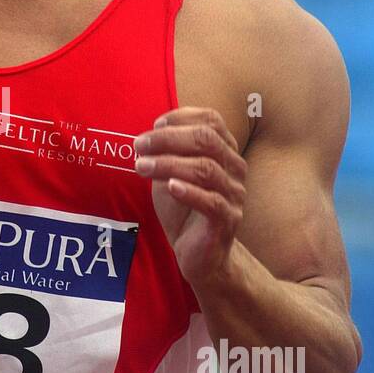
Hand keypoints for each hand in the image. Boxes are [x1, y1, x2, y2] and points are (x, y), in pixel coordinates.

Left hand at [134, 107, 246, 285]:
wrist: (200, 255)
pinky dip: (189, 191)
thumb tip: (146, 137)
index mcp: (225, 152)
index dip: (182, 117)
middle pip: (207, 140)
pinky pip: (212, 202)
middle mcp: (234, 168)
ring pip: (206, 169)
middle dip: (168, 138)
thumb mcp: (171, 175)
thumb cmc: (184, 211)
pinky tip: (169, 186)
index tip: (154, 125)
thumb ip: (165, 155)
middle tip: (139, 145)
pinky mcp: (228, 220)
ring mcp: (234, 194)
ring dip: (169, 164)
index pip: (211, 121)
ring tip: (141, 167)